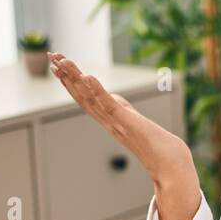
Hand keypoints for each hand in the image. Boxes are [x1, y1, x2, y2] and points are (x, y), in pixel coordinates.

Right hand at [48, 52, 192, 181]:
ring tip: (62, 61)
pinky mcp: (126, 121)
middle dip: (65, 75)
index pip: (84, 98)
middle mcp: (107, 121)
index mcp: (108, 120)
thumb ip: (122, 111)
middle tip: (51, 56)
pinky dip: (97, 91)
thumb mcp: (134, 122)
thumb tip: (116, 102)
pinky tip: (88, 76)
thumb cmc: (156, 147)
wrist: (169, 163)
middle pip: (81, 95)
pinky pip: (108, 105)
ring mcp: (115, 122)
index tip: (57, 65)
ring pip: (89, 98)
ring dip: (74, 78)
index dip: (69, 82)